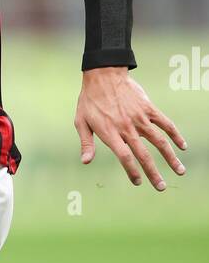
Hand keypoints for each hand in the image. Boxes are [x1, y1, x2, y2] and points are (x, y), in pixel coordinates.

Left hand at [75, 68, 186, 189]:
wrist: (104, 75)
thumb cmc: (90, 100)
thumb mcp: (81, 122)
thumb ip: (86, 143)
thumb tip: (86, 161)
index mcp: (111, 133)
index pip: (125, 157)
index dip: (132, 171)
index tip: (138, 182)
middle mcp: (127, 128)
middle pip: (144, 154)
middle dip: (153, 173)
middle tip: (160, 187)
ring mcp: (140, 118)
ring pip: (159, 141)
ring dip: (170, 157)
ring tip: (179, 171)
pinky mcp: (148, 109)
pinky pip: (165, 123)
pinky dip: (175, 135)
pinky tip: (183, 146)